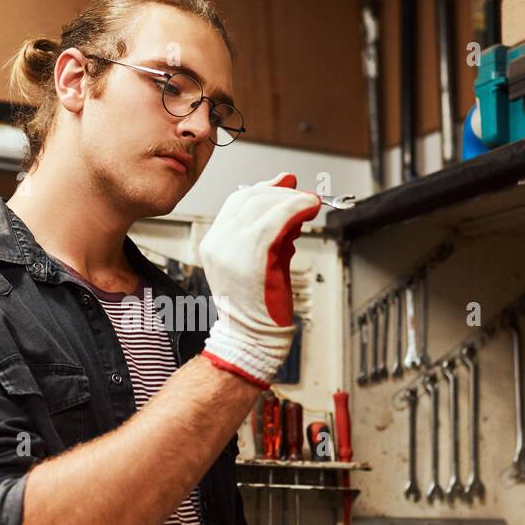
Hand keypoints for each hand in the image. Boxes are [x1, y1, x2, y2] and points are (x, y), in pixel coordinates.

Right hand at [198, 172, 321, 388]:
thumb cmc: (256, 308)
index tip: (284, 184)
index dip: (264, 188)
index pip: (236, 202)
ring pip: (264, 205)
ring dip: (292, 199)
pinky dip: (296, 208)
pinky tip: (308, 209)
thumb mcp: (255, 263)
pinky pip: (277, 219)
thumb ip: (267, 235)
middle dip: (281, 192)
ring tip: (310, 203)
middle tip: (303, 195)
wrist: (249, 339)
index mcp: (213, 244)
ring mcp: (233, 247)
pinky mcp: (253, 254)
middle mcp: (218, 242)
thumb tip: (289, 208)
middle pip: (249, 198)